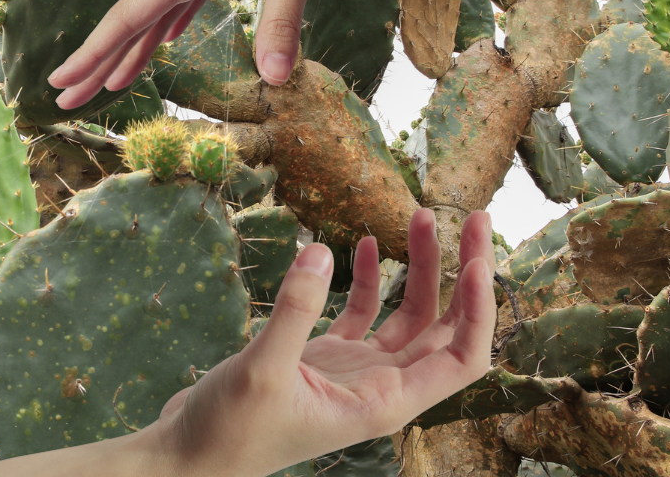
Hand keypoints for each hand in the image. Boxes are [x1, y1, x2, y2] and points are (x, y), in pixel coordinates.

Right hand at [48, 0, 350, 108]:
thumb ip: (281, 20)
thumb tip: (274, 78)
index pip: (128, 18)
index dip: (93, 54)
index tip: (60, 83)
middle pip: (128, 20)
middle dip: (96, 63)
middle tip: (65, 102)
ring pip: (152, 12)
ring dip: (129, 50)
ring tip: (108, 84)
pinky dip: (165, 26)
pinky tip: (163, 41)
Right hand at [153, 209, 496, 476]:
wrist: (190, 454)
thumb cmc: (230, 431)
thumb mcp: (263, 373)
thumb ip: (294, 311)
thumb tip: (320, 253)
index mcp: (385, 401)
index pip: (460, 358)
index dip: (478, 310)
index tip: (476, 260)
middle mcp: (381, 385)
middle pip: (444, 326)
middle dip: (462, 273)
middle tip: (473, 219)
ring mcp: (355, 368)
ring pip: (407, 313)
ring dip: (420, 267)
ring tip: (421, 216)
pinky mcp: (327, 354)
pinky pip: (363, 310)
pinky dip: (369, 278)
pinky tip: (365, 246)